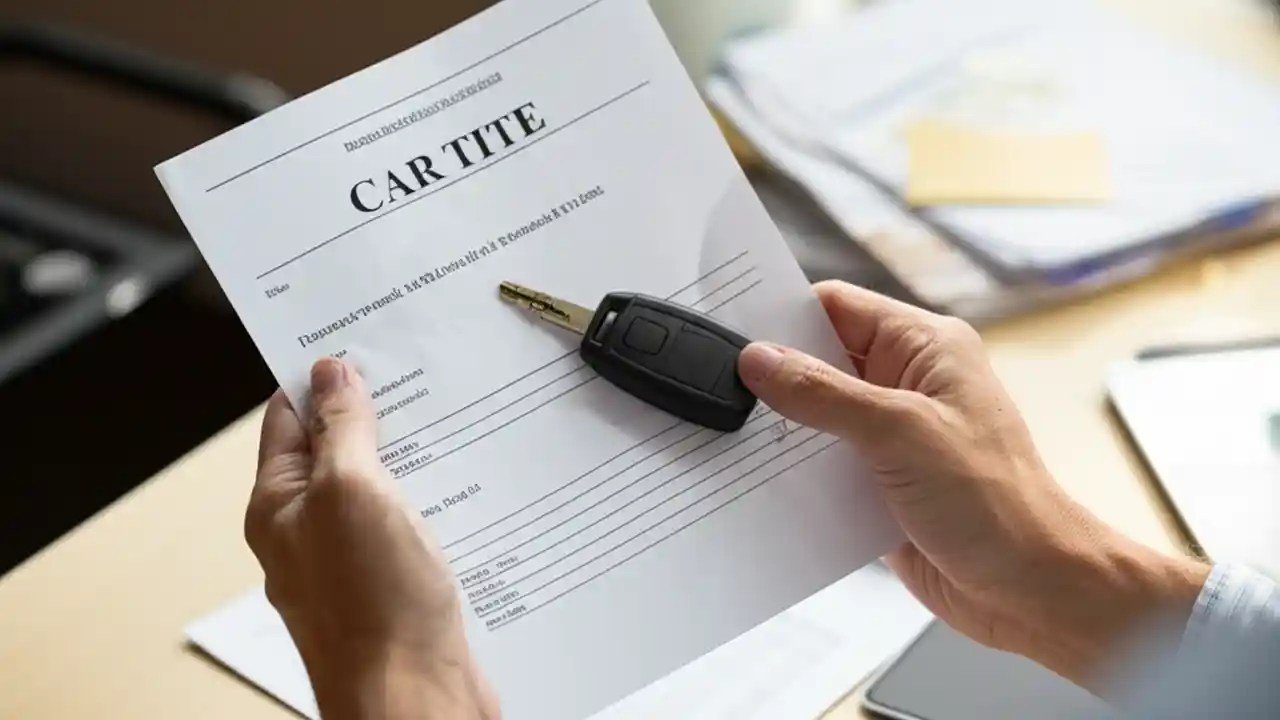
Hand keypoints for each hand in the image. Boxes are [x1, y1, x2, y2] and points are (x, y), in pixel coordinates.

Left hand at [248, 358, 497, 719]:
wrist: (414, 699)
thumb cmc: (373, 609)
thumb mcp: (351, 493)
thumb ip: (341, 429)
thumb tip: (331, 373)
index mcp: (281, 506)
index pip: (289, 419)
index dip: (320, 376)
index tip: (358, 339)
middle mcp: (312, 532)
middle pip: (338, 450)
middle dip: (377, 412)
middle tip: (419, 370)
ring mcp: (355, 561)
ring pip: (383, 488)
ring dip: (414, 457)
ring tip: (454, 418)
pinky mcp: (398, 586)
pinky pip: (414, 526)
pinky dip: (437, 499)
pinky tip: (471, 482)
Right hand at [737, 281, 1207, 687]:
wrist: (1033, 590)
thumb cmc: (998, 504)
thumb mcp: (900, 433)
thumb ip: (823, 395)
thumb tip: (761, 361)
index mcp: (925, 348)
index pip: (836, 307)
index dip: (783, 315)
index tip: (731, 332)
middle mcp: (907, 384)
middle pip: (819, 361)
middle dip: (774, 377)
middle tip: (722, 388)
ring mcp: (893, 435)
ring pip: (815, 417)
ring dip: (782, 431)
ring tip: (732, 438)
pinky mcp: (880, 483)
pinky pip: (822, 466)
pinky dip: (794, 474)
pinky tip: (762, 484)